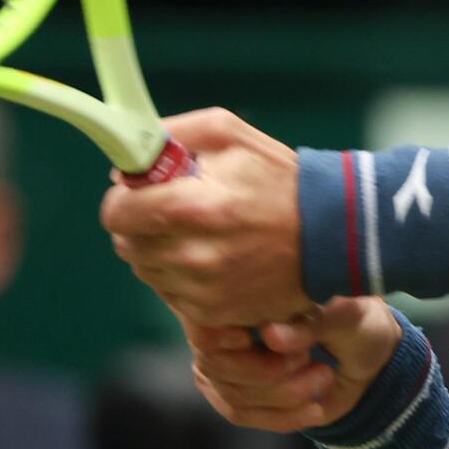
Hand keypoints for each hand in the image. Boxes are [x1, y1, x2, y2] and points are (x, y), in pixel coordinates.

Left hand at [100, 108, 309, 325]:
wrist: (332, 233)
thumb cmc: (280, 178)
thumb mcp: (230, 133)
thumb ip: (171, 134)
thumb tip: (126, 162)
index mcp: (192, 206)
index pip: (117, 212)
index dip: (123, 199)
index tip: (138, 192)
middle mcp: (193, 255)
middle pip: (126, 244)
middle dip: (140, 224)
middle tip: (172, 211)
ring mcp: (202, 291)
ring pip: (146, 270)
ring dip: (160, 251)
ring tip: (199, 234)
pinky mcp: (213, 314)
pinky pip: (170, 294)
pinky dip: (183, 277)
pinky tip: (213, 259)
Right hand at [181, 296, 400, 431]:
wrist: (369, 354)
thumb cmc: (355, 320)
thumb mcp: (344, 317)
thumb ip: (309, 325)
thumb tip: (270, 336)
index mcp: (245, 296)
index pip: (208, 322)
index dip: (224, 338)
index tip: (259, 338)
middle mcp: (226, 329)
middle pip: (216, 365)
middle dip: (266, 373)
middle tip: (308, 359)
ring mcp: (229, 366)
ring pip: (233, 396)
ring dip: (282, 396)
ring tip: (323, 378)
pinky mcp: (243, 396)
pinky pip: (244, 414)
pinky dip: (282, 417)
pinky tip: (315, 408)